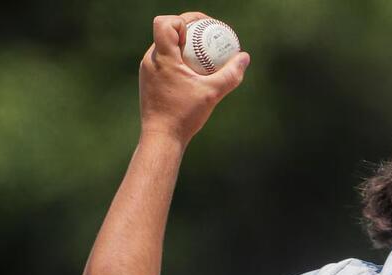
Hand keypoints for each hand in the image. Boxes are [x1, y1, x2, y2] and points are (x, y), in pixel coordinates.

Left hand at [138, 12, 250, 143]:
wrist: (161, 137)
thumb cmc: (184, 116)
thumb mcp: (212, 94)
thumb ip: (230, 75)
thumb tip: (244, 57)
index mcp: (162, 58)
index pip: (164, 23)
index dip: (182, 20)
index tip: (200, 29)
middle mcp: (150, 60)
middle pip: (166, 32)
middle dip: (188, 30)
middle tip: (208, 36)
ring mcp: (148, 71)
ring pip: (165, 47)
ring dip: (183, 46)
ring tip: (203, 54)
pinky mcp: (149, 81)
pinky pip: (164, 61)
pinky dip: (179, 60)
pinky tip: (194, 73)